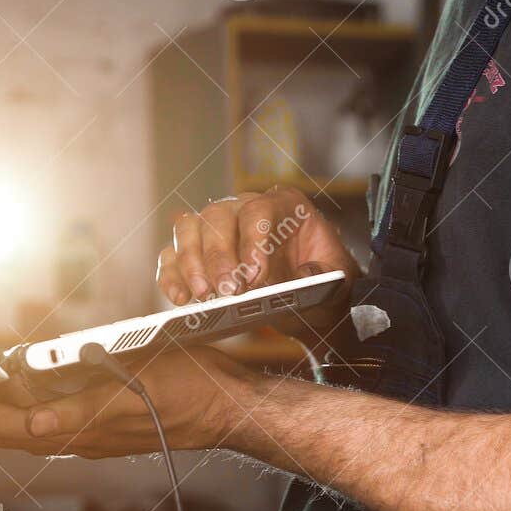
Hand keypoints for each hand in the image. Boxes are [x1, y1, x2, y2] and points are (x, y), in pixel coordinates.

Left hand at [0, 347, 257, 458]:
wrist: (229, 406)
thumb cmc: (190, 389)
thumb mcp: (136, 386)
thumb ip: (83, 409)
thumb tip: (36, 423)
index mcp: (82, 429)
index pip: (4, 423)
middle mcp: (79, 437)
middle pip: (3, 430)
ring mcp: (91, 433)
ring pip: (22, 428)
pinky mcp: (103, 423)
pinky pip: (47, 420)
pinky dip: (19, 402)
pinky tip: (16, 382)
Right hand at [157, 186, 358, 330]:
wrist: (308, 305)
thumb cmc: (323, 285)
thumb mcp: (338, 278)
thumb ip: (324, 274)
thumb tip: (301, 274)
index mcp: (284, 205)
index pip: (260, 210)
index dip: (253, 240)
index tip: (254, 275)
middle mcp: (244, 208)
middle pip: (218, 216)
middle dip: (219, 256)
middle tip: (229, 292)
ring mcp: (217, 229)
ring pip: (189, 229)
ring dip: (191, 262)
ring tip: (203, 295)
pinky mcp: (196, 255)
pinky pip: (172, 256)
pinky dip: (172, 276)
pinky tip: (181, 298)